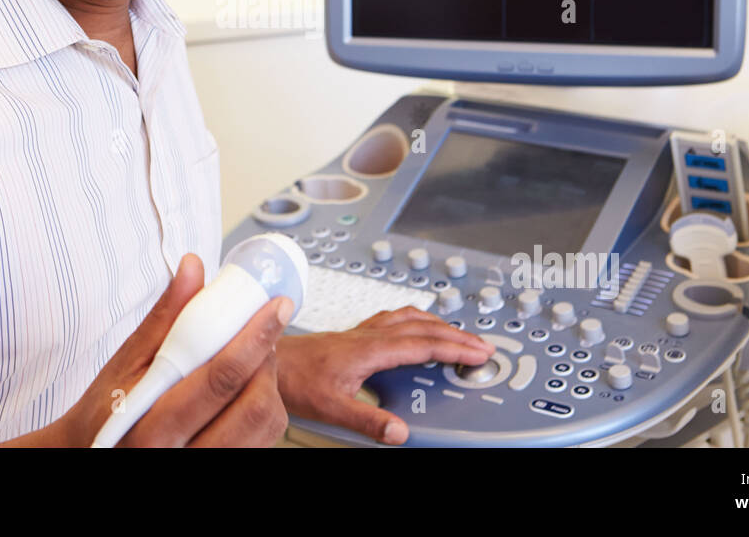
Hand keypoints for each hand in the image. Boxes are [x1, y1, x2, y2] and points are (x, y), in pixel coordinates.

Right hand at [0, 253, 291, 446]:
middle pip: (257, 405)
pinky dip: (261, 404)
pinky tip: (240, 390)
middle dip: (265, 359)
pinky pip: (264, 438)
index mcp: (155, 428)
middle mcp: (186, 456)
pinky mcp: (224, 467)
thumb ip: (165, 317)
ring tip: (246, 362)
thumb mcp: (126, 362)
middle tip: (257, 333)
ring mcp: (209, 466)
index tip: (276, 306)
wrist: (93, 452)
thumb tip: (193, 269)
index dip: (256, 336)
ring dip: (267, 383)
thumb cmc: (107, 411)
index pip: (222, 379)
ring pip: (268, 424)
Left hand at [276, 307, 493, 444]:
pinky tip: (414, 326)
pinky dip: (415, 320)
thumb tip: (400, 430)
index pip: (423, 344)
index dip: (455, 348)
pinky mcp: (353, 334)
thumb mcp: (332, 408)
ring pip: (408, 318)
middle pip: (422, 327)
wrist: (267, 361)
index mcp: (370, 350)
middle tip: (481, 345)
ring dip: (437, 324)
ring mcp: (361, 332)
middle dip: (456, 334)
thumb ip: (368, 420)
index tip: (480, 353)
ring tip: (457, 333)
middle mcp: (368, 335)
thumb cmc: (293, 379)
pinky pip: (393, 319)